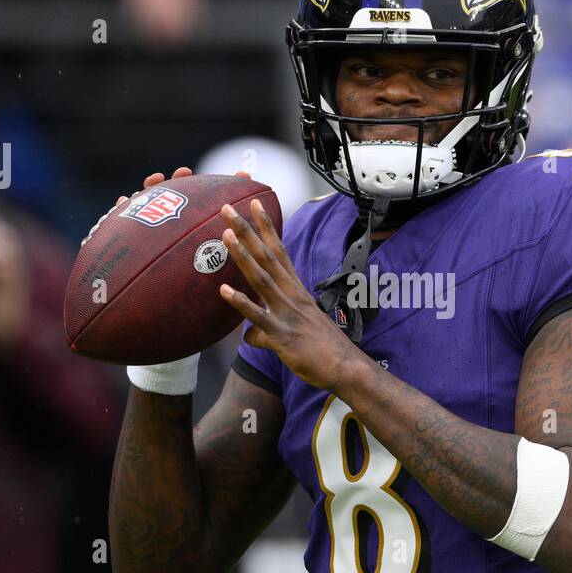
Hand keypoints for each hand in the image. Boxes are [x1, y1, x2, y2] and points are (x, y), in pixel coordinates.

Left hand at [217, 198, 366, 391]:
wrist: (347, 369)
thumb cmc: (323, 352)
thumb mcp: (293, 334)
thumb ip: (267, 330)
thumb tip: (250, 335)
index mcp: (296, 291)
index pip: (279, 252)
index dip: (266, 227)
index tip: (254, 204)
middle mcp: (292, 296)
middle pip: (267, 256)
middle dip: (247, 231)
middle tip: (228, 207)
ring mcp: (287, 313)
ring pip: (262, 279)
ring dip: (244, 256)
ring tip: (226, 234)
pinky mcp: (283, 335)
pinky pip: (259, 317)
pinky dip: (242, 303)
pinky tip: (224, 291)